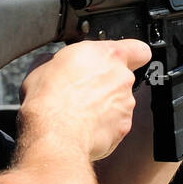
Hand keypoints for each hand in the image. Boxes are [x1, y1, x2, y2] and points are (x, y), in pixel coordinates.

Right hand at [18, 39, 151, 161]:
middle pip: (123, 78)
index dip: (132, 55)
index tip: (121, 60)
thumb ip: (61, 60)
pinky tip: (82, 128)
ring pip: (120, 103)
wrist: (54, 134)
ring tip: (78, 113)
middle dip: (107, 84)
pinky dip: (103, 126)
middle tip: (83, 91)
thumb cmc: (48, 98)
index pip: (139, 49)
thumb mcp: (43, 65)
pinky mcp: (123, 128)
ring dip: (104, 106)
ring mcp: (125, 104)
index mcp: (107, 54)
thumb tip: (54, 64)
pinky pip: (115, 124)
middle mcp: (122, 77)